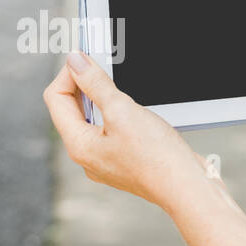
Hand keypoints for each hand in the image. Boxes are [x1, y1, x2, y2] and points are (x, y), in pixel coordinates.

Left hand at [43, 51, 208, 208]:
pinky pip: (112, 131)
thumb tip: (75, 61)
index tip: (88, 57)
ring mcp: (106, 161)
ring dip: (104, 99)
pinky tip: (137, 111)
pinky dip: (119, 115)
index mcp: (78, 145)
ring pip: (94, 120)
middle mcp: (88, 156)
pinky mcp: (126, 162)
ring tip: (121, 87)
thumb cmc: (158, 158)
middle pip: (73, 109)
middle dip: (86, 84)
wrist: (188, 188)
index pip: (56, 98)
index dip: (69, 73)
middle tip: (103, 65)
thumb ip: (96, 84)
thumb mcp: (123, 111)